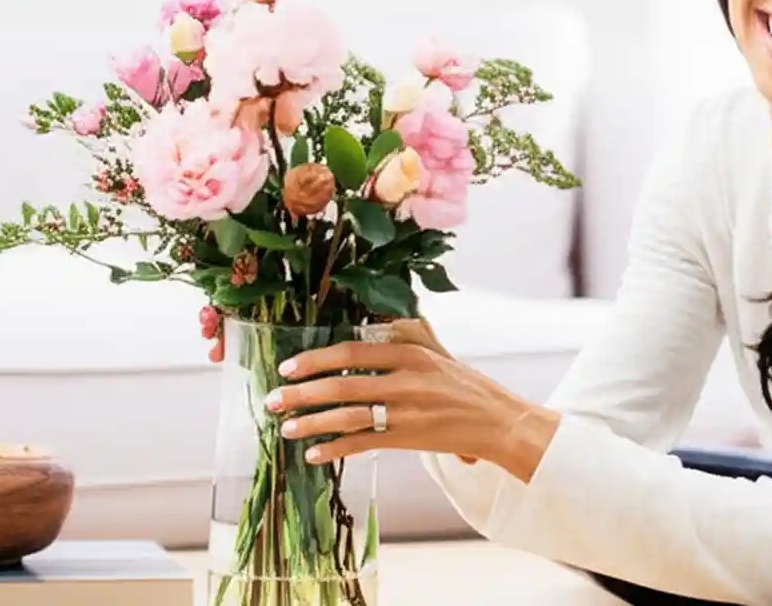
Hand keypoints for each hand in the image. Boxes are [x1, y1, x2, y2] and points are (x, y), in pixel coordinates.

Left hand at [263, 320, 560, 482]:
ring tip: (286, 429)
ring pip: (348, 417)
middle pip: (342, 385)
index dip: (316, 359)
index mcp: (411, 353)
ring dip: (312, 424)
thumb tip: (372, 317)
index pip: (352, 351)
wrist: (498, 421)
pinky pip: (363, 444)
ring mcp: (407, 411)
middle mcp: (406, 380)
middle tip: (273, 399)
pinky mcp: (409, 438)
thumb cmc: (466, 385)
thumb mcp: (436, 351)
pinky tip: (315, 455)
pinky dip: (336, 450)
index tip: (290, 366)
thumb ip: (406, 333)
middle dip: (302, 393)